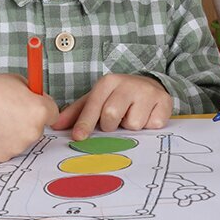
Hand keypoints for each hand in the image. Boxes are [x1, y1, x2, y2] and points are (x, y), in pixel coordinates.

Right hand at [0, 72, 58, 160]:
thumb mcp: (21, 82)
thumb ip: (35, 96)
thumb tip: (42, 103)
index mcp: (40, 110)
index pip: (53, 115)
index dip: (43, 109)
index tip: (32, 106)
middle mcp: (32, 131)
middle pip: (38, 129)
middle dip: (29, 122)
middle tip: (10, 112)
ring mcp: (17, 146)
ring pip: (22, 140)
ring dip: (15, 133)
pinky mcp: (2, 157)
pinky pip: (7, 149)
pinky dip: (1, 142)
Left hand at [51, 74, 171, 138]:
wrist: (148, 85)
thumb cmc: (118, 96)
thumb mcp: (97, 99)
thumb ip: (77, 112)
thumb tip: (55, 125)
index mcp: (108, 82)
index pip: (94, 105)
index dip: (85, 123)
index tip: (78, 137)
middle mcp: (128, 83)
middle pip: (111, 116)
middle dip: (111, 125)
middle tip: (116, 120)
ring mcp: (147, 91)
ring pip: (133, 124)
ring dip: (131, 126)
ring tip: (133, 115)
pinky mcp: (164, 101)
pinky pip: (152, 125)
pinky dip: (148, 126)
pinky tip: (147, 116)